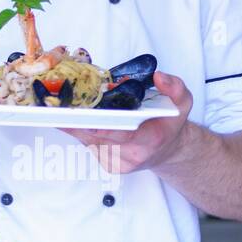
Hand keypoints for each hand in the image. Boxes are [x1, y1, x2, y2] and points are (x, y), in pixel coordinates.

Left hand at [59, 70, 192, 173]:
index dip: (102, 126)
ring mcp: (118, 162)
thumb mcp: (182, 102)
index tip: (83, 117)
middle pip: (99, 137)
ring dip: (74, 123)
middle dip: (79, 120)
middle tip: (60, 105)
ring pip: (88, 141)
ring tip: (60, 106)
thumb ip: (175, 87)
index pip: (124, 134)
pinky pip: (87, 144)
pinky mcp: (107, 164)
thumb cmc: (169, 124)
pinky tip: (70, 116)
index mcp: (151, 139)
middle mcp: (133, 154)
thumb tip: (159, 77)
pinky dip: (78, 129)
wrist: (167, 150)